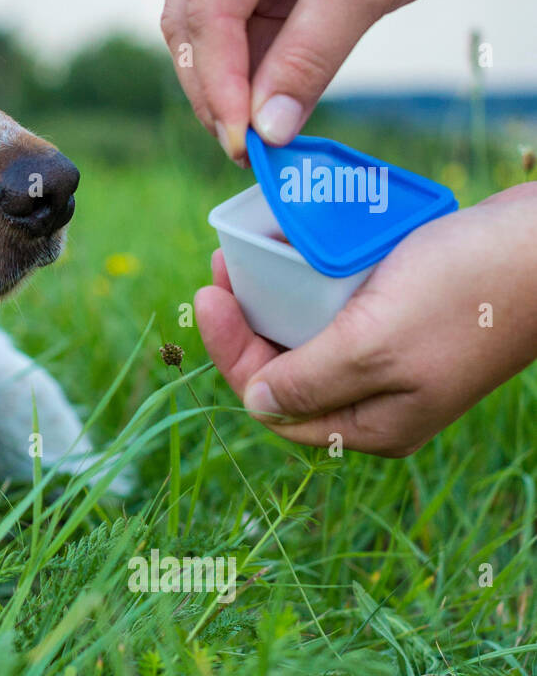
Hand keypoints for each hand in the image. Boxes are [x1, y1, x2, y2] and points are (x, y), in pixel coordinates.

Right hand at [161, 0, 536, 160]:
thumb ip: (309, 58)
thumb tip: (267, 131)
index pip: (208, 8)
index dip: (218, 80)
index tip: (240, 139)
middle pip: (192, 25)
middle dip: (213, 89)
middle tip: (244, 150)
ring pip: (209, 37)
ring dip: (227, 89)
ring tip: (258, 138)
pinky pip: (241, 37)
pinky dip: (251, 76)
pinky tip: (270, 111)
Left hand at [195, 183, 536, 456]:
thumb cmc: (466, 291)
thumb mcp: (373, 343)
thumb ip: (308, 381)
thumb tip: (254, 402)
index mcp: (372, 424)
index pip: (273, 404)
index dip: (231, 353)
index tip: (208, 295)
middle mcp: (380, 401)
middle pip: (287, 372)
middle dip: (248, 324)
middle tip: (220, 269)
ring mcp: (397, 361)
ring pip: (312, 338)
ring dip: (274, 300)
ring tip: (247, 253)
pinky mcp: (410, 320)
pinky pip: (342, 309)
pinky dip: (314, 283)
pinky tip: (296, 251)